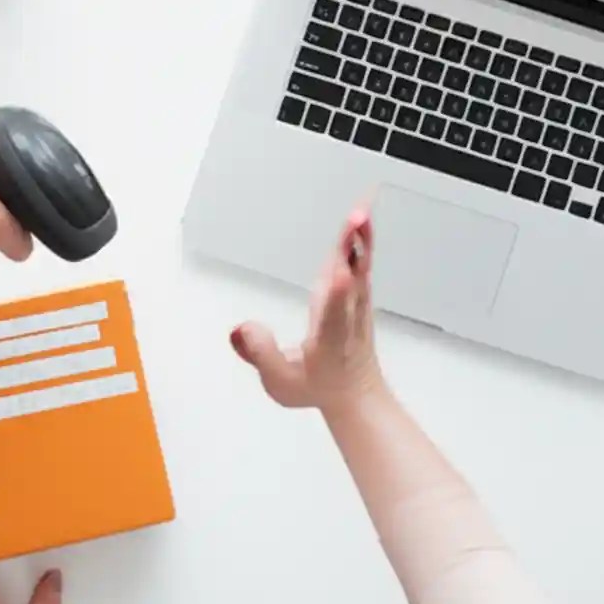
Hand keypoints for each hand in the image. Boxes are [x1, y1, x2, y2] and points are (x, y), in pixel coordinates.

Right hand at [229, 204, 380, 411]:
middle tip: (358, 216)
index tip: (342, 272)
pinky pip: (363, 263)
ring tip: (364, 207)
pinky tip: (363, 221)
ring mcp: (357, 304)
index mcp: (329, 338)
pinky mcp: (359, 296)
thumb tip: (239, 329)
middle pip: (351, 277)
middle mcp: (348, 316)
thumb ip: (260, 355)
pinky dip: (363, 241)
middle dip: (352, 249)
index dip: (337, 293)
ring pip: (361, 266)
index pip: (333, 314)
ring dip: (361, 238)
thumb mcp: (280, 382)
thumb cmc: (318, 387)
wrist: (355, 396)